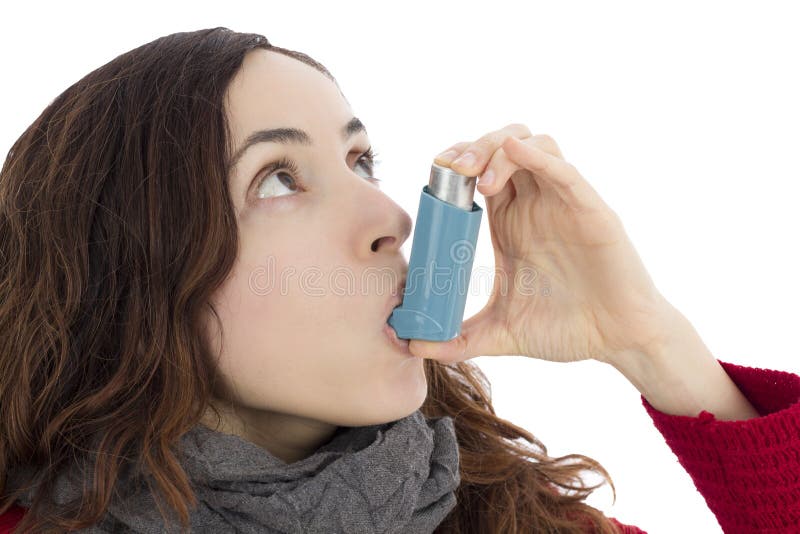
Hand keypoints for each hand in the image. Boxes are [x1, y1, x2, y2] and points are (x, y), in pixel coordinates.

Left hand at [408, 123, 673, 366]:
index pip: (478, 173)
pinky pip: (564, 171)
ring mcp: (563, 203)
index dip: (455, 164)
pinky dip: (538, 156)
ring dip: (501, 149)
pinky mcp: (591, 210)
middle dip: (472, 148)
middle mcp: (534, 205)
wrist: (616, 341)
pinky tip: (515, 153)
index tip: (433, 174)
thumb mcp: (501, 332)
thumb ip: (460, 338)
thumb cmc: (566, 328)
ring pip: (533, 143)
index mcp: (510, 223)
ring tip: (481, 180)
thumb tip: (414, 346)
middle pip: (501, 147)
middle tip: (451, 168)